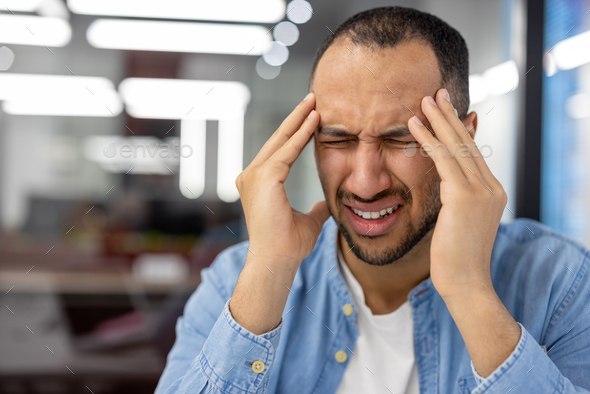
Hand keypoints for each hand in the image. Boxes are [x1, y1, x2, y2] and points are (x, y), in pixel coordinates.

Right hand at [235, 93, 329, 269]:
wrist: (277, 261)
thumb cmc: (288, 246)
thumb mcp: (308, 221)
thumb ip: (316, 209)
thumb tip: (327, 203)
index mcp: (260, 184)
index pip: (280, 151)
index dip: (296, 133)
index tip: (311, 117)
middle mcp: (251, 176)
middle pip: (277, 140)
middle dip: (296, 118)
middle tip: (312, 98)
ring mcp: (253, 176)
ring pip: (280, 141)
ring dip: (299, 120)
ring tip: (315, 102)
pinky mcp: (263, 178)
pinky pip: (286, 151)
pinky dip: (301, 135)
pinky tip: (314, 121)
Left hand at [407, 89, 506, 299]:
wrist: (465, 284)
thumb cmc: (455, 260)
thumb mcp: (459, 224)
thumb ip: (457, 201)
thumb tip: (446, 187)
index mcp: (492, 192)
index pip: (472, 153)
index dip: (458, 129)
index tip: (446, 111)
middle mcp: (491, 187)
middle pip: (467, 143)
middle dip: (450, 116)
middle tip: (437, 93)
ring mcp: (481, 191)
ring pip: (456, 145)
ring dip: (438, 120)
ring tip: (424, 100)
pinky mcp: (463, 197)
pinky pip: (442, 159)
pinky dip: (427, 138)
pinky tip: (413, 125)